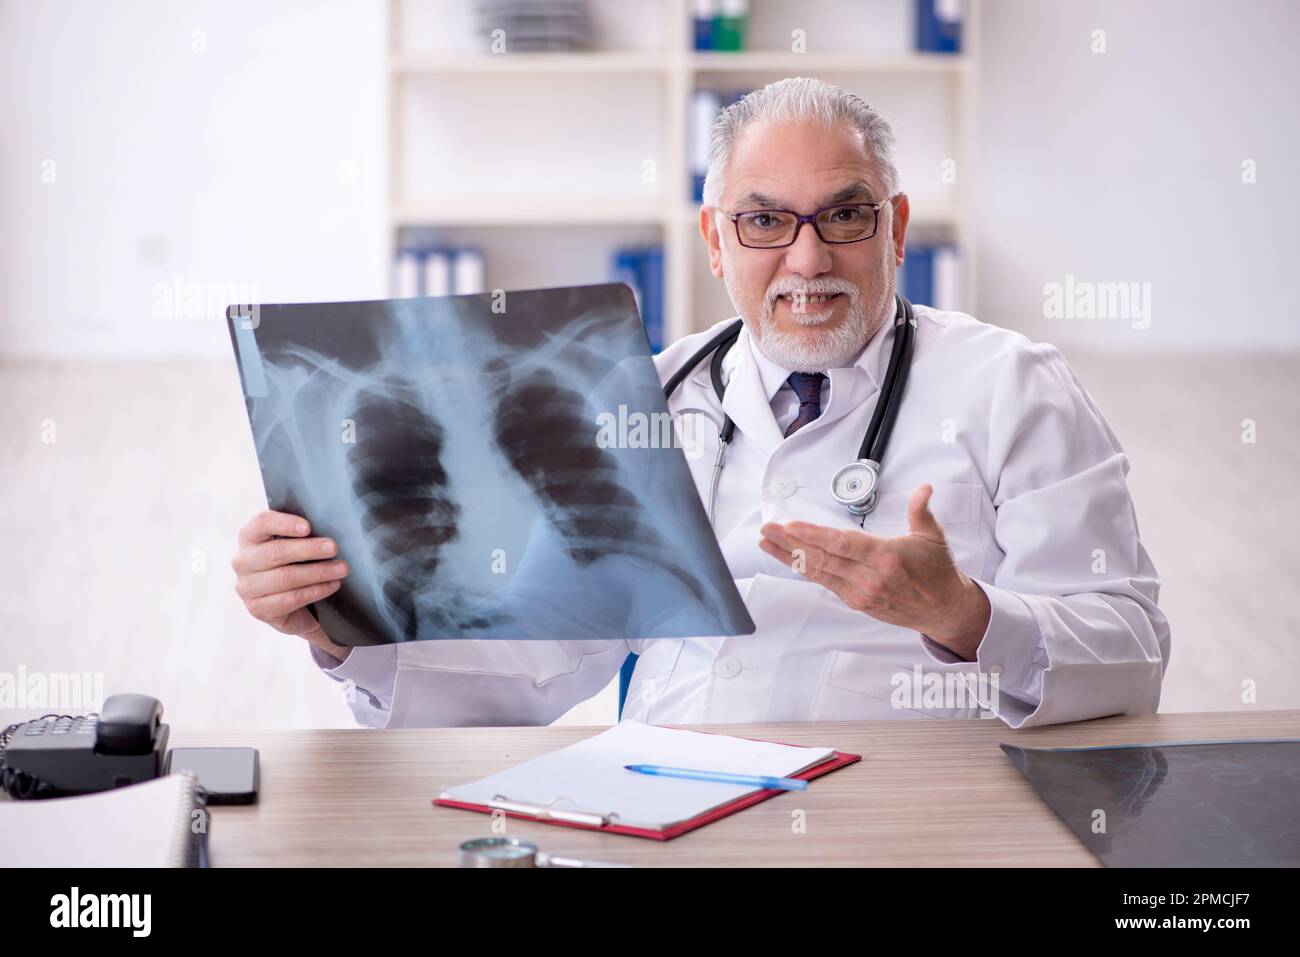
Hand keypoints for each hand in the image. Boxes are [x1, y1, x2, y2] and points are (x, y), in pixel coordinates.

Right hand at [232, 510, 351, 662]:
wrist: (289, 605)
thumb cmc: (294, 565)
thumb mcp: (294, 546)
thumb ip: (302, 534)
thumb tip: (329, 526)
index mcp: (249, 537)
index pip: (261, 523)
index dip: (284, 523)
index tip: (308, 527)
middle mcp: (243, 561)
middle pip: (275, 552)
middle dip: (308, 549)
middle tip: (334, 548)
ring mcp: (247, 587)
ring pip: (285, 578)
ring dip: (318, 572)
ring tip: (342, 569)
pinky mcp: (258, 609)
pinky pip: (290, 598)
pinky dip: (315, 591)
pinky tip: (332, 585)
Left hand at [759, 484, 990, 659]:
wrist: (944, 610)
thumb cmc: (937, 571)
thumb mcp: (932, 536)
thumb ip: (921, 509)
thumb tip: (924, 487)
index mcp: (886, 557)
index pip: (841, 544)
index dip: (812, 534)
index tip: (790, 525)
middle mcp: (870, 578)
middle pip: (822, 558)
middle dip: (790, 543)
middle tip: (767, 529)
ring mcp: (861, 593)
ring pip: (818, 572)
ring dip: (789, 556)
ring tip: (767, 542)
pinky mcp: (857, 602)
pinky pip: (825, 582)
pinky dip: (804, 569)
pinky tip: (789, 558)